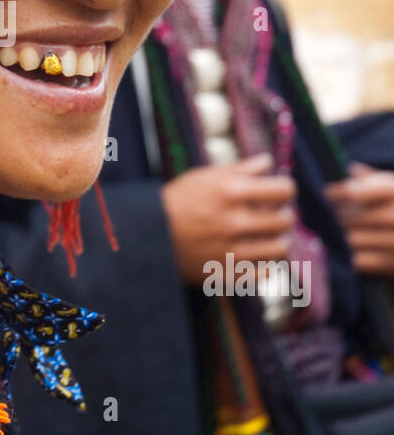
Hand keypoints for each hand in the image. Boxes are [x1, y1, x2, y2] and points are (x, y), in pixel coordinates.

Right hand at [162, 153, 296, 286]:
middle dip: (284, 214)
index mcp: (231, 192)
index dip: (286, 190)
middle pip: (286, 220)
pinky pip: (264, 273)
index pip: (284, 190)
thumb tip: (268, 161)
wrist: (147, 236)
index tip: (280, 193)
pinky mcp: (227, 274)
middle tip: (275, 215)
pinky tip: (258, 256)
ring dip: (279, 241)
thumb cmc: (176, 202)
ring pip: (280, 248)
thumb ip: (239, 168)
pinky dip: (267, 265)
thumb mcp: (203, 176)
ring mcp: (232, 251)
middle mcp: (235, 222)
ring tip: (270, 238)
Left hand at [326, 163, 393, 276]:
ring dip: (352, 235)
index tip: (329, 194)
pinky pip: (360, 260)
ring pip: (352, 238)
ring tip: (361, 232)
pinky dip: (362, 256)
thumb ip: (377, 179)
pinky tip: (370, 250)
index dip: (337, 192)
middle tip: (345, 214)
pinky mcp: (393, 264)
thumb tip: (352, 169)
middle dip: (344, 213)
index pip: (353, 192)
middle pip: (348, 215)